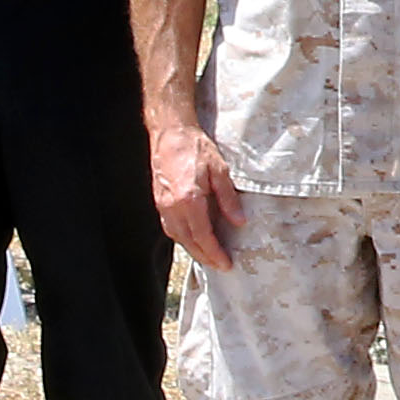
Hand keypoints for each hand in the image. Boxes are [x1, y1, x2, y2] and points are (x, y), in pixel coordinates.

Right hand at [148, 121, 243, 272]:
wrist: (171, 134)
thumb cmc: (196, 148)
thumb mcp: (219, 170)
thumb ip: (228, 198)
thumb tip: (239, 221)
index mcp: (189, 199)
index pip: (202, 236)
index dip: (215, 252)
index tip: (226, 263)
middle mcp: (173, 207)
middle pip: (189, 242)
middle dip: (205, 257)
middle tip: (221, 266)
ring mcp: (163, 206)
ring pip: (178, 237)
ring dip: (194, 250)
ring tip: (209, 257)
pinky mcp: (160, 202)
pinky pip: (171, 228)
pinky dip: (183, 238)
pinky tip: (194, 239)